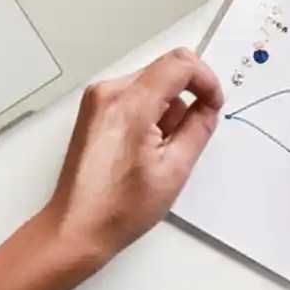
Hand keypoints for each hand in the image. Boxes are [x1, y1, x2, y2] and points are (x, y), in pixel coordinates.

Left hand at [44, 48, 224, 264]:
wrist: (77, 225)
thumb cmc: (118, 208)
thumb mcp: (175, 169)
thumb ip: (198, 128)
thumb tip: (208, 106)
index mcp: (130, 104)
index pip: (179, 64)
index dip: (205, 80)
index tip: (213, 103)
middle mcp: (109, 93)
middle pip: (165, 71)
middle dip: (185, 98)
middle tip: (186, 137)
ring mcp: (97, 99)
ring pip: (151, 84)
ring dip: (165, 110)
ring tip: (159, 151)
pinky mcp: (94, 109)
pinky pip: (133, 96)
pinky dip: (148, 114)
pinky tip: (144, 148)